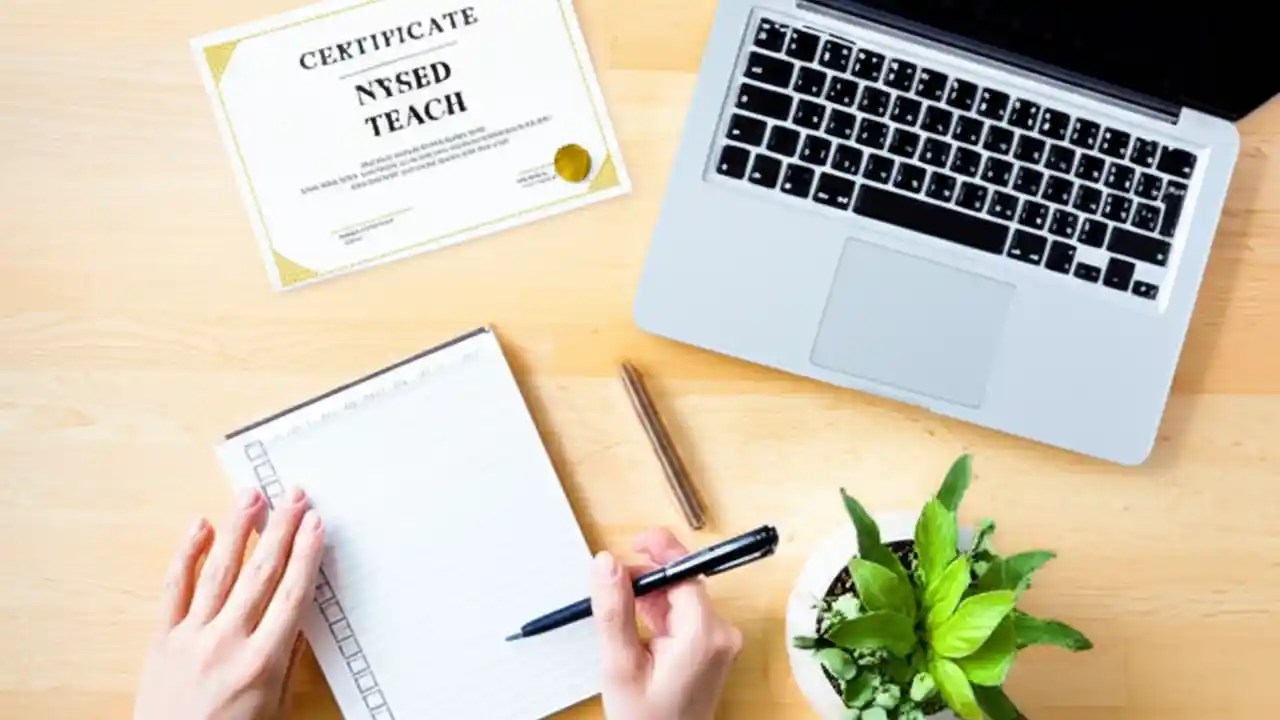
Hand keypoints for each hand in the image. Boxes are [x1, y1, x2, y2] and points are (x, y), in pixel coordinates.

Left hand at [134, 487, 323, 719]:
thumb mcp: (274, 706)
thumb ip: (287, 660)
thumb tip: (298, 615)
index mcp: (261, 661)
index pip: (291, 595)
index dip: (306, 555)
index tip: (316, 524)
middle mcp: (227, 642)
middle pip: (261, 573)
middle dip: (281, 530)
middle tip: (294, 496)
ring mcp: (191, 637)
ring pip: (219, 571)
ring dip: (238, 529)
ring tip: (251, 496)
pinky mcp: (162, 639)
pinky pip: (175, 588)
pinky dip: (187, 554)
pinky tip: (199, 526)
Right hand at [591, 528, 742, 719]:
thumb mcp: (620, 665)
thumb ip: (614, 610)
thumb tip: (606, 562)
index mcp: (704, 635)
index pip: (686, 574)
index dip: (661, 551)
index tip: (635, 541)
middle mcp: (720, 634)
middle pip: (682, 582)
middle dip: (647, 578)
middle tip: (611, 587)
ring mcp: (718, 642)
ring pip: (680, 597)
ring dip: (649, 597)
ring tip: (620, 616)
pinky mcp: (710, 647)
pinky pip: (683, 614)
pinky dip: (658, 613)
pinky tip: (636, 629)